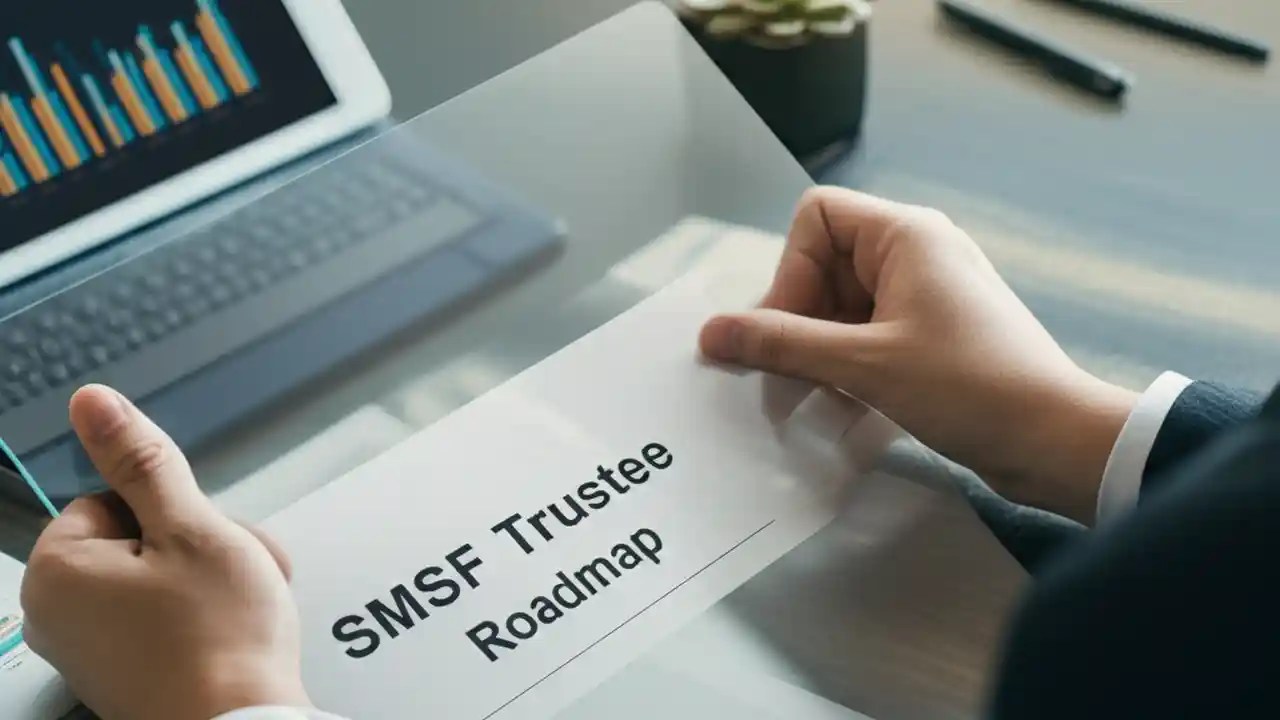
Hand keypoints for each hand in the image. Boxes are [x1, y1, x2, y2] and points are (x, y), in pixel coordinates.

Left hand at [21, 385, 309, 719]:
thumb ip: (143, 462)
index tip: (202, 537)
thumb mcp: (192, 528)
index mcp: (57, 572)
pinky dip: (205, 618)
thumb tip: (94, 404)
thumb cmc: (218, 641)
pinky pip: (166, 621)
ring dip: (212, 578)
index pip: (112, 500)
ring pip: (161, 579)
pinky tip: (234, 630)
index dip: (173, 512)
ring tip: (245, 603)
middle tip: (232, 571)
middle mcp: (59, 617)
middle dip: (201, 546)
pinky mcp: (128, 676)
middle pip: (140, 539)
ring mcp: (94, 653)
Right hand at [700, 188, 1136, 523]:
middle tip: (788, 375)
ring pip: (841, 306)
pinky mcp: (932, 336)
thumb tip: (711, 333)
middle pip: (823, 265)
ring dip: (819, 350)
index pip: (816, 218)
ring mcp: (926, 296)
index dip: (791, 270)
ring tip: (818, 398)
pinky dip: (847, 366)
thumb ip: (782, 344)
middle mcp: (916, 254)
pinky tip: (847, 406)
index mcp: (906, 236)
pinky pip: (866, 335)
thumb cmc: (970, 387)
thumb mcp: (863, 365)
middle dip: (798, 319)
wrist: (1055, 440)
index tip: (791, 327)